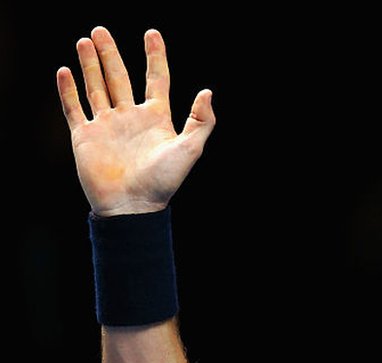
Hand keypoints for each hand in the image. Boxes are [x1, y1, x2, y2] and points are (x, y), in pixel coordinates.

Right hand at [56, 26, 214, 216]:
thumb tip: (208, 91)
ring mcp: (107, 126)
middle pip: (120, 77)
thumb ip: (201, 120)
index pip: (156, 79)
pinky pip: (75, 108)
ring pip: (96, 87)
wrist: (133, 206)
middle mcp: (130, 118)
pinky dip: (69, 90)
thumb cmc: (164, 181)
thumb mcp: (190, 149)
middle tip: (100, 30)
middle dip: (110, 54)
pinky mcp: (86, 137)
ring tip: (84, 41)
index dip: (155, 56)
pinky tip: (65, 71)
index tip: (152, 34)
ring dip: (90, 65)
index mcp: (156, 118)